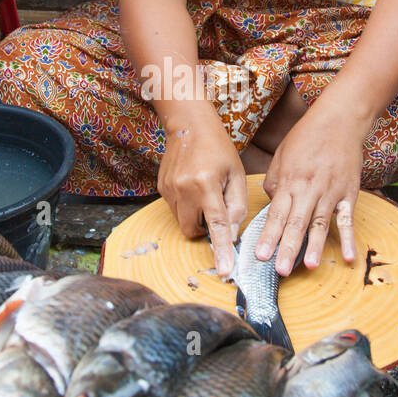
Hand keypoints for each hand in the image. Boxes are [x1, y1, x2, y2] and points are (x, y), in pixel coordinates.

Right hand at [157, 104, 248, 278]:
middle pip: (192, 230)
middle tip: (214, 211)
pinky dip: (187, 206)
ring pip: (182, 222)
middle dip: (204, 229)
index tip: (225, 270)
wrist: (188, 126)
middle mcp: (183, 188)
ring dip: (195, 216)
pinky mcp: (161, 189)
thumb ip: (236, 205)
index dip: (221, 250)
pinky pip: (175, 210)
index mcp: (206, 184)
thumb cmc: (218, 149)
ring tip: (204, 192)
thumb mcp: (236, 174)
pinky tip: (193, 186)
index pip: (216, 225)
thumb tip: (232, 233)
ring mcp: (169, 189)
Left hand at [256, 101, 364, 274]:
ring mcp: (330, 192)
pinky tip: (348, 257)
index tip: (260, 255)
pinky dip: (349, 238)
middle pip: (296, 223)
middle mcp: (309, 189)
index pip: (276, 214)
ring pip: (320, 223)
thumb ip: (274, 181)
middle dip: (287, 248)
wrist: (340, 119)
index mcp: (289, 181)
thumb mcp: (282, 155)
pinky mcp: (349, 193)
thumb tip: (271, 204)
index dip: (268, 236)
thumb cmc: (307, 136)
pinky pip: (348, 219)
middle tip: (279, 270)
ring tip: (308, 266)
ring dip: (314, 246)